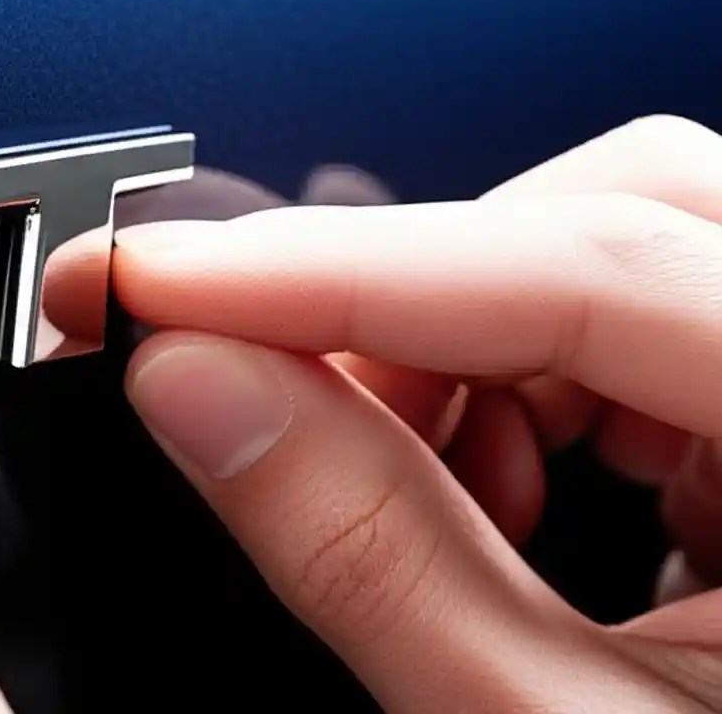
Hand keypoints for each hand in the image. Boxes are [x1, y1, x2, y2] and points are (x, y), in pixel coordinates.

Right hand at [115, 115, 721, 710]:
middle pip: (609, 220)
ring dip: (446, 349)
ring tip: (394, 481)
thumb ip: (364, 550)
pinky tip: (481, 493)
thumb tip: (200, 390)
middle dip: (395, 301)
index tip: (159, 286)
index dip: (342, 270)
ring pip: (598, 257)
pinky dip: (502, 385)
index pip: (590, 272)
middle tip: (249, 388)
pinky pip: (612, 327)